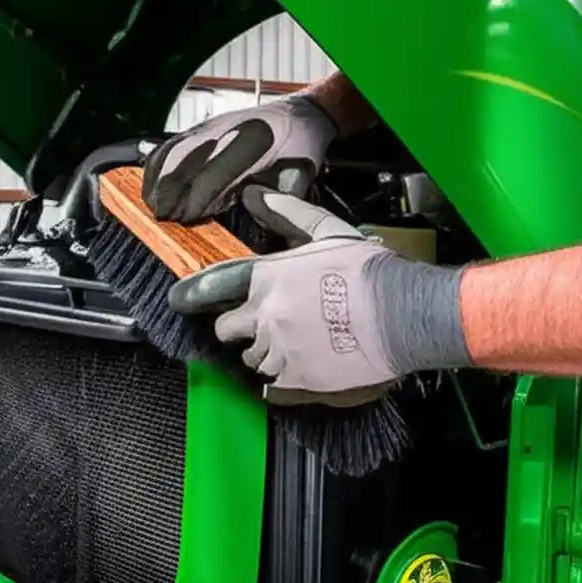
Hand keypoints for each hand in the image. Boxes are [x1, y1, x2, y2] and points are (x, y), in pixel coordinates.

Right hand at [141, 95, 337, 222]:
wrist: (299, 114)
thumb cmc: (300, 148)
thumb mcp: (299, 175)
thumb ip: (278, 198)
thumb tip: (252, 215)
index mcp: (253, 140)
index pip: (215, 170)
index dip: (197, 196)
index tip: (186, 218)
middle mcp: (226, 128)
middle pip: (185, 159)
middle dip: (170, 191)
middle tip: (161, 218)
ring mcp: (209, 126)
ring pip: (172, 150)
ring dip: (158, 180)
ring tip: (152, 207)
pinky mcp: (199, 128)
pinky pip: (169, 144)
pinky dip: (155, 166)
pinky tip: (150, 186)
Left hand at [168, 186, 472, 406]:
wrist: (402, 313)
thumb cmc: (368, 271)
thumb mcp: (326, 231)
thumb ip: (287, 213)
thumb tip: (257, 195)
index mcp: (268, 278)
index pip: (214, 286)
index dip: (191, 293)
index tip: (179, 299)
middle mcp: (265, 316)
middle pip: (225, 329)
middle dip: (235, 327)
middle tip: (257, 323)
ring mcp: (279, 351)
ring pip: (250, 359)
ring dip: (262, 352)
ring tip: (291, 343)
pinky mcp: (297, 380)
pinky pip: (270, 387)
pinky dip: (279, 381)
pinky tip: (298, 369)